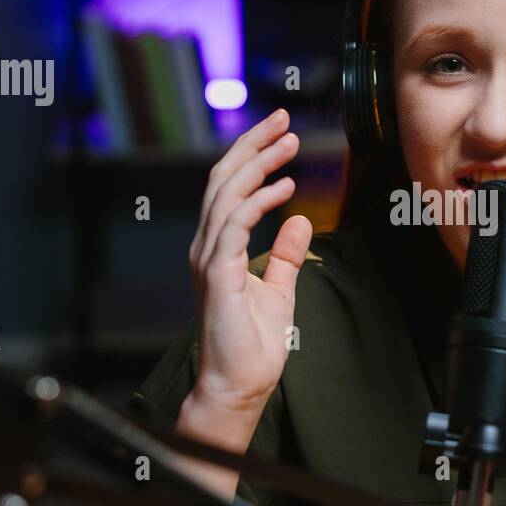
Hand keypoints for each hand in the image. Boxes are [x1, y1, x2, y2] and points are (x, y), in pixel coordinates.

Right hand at [186, 108, 312, 428]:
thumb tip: (298, 221)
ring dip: (258, 163)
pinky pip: (234, 224)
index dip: (252, 156)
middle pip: (224, 179)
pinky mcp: (217, 274)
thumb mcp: (279, 289)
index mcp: (218, 248)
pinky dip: (258, 201)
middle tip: (283, 118)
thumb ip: (285, 254)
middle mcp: (208, 247)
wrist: (237, 386)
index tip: (281, 133)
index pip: (230, 188)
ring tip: (288, 142)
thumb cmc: (253, 347)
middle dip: (253, 144)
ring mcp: (209, 259)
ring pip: (226, 193)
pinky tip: (284, 188)